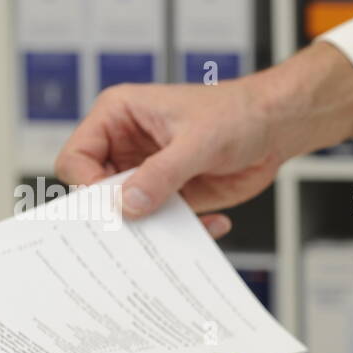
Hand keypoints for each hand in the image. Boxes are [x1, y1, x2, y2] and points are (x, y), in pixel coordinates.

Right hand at [54, 41, 352, 235]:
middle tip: (137, 234)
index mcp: (117, 117)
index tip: (111, 208)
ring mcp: (148, 173)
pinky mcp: (173, 195)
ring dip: (151, 230)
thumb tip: (128, 205)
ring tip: (176, 238)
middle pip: (96, 192)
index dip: (87, 186)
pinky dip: (184, 232)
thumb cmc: (236, 114)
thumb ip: (162, 174)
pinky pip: (163, 223)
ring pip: (129, 213)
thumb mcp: (198, 142)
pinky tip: (214, 224)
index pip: (76, 158)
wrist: (275, 127)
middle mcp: (126, 146)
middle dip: (116, 215)